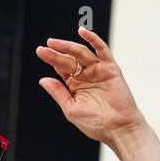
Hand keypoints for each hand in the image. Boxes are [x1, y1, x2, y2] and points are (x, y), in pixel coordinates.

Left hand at [36, 27, 147, 145]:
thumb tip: (43, 80)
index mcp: (75, 86)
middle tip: (45, 47)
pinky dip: (93, 40)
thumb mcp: (70, 108)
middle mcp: (86, 76)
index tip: (40, 52)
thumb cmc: (96, 123)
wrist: (118, 128)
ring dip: (68, 46)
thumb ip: (58, 92)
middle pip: (69, 59)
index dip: (51, 59)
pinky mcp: (110, 68)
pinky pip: (102, 50)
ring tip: (55, 43)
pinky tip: (82, 32)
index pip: (61, 68)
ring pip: (81, 53)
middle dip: (56, 52)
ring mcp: (98, 70)